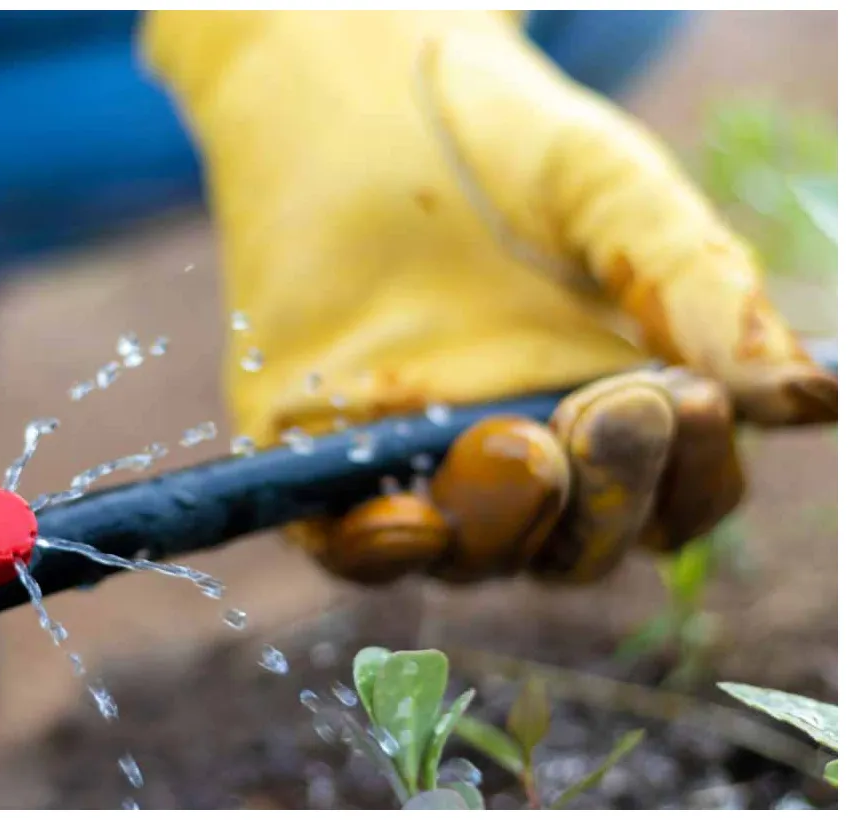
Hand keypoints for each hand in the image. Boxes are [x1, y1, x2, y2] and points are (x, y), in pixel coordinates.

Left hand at [142, 11, 835, 583]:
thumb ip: (696, 289)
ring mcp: (418, 460)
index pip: (667, 501)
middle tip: (611, 411)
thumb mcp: (615, 199)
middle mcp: (520, 457)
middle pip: (575, 546)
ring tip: (524, 444)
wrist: (363, 104)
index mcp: (607, 413)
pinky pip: (344, 540)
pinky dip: (376, 548)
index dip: (686, 479)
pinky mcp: (321, 448)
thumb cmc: (504, 152)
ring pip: (473, 551)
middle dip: (605, 498)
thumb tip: (805, 399)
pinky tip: (406, 522)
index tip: (687, 400)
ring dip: (506, 522)